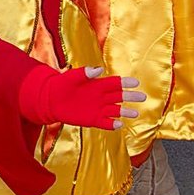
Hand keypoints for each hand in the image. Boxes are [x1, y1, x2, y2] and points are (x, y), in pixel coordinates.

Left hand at [19, 65, 145, 129]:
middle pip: (120, 96)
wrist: (50, 100)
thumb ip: (85, 73)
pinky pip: (105, 123)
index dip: (125, 83)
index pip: (115, 83)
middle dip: (131, 96)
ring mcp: (98, 109)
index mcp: (98, 84)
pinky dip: (112, 124)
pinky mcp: (92, 120)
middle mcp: (101, 97)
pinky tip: (119, 124)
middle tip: (143, 97)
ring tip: (135, 113)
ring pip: (115, 111)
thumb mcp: (72, 76)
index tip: (136, 83)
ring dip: (125, 112)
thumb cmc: (62, 84)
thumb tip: (99, 69)